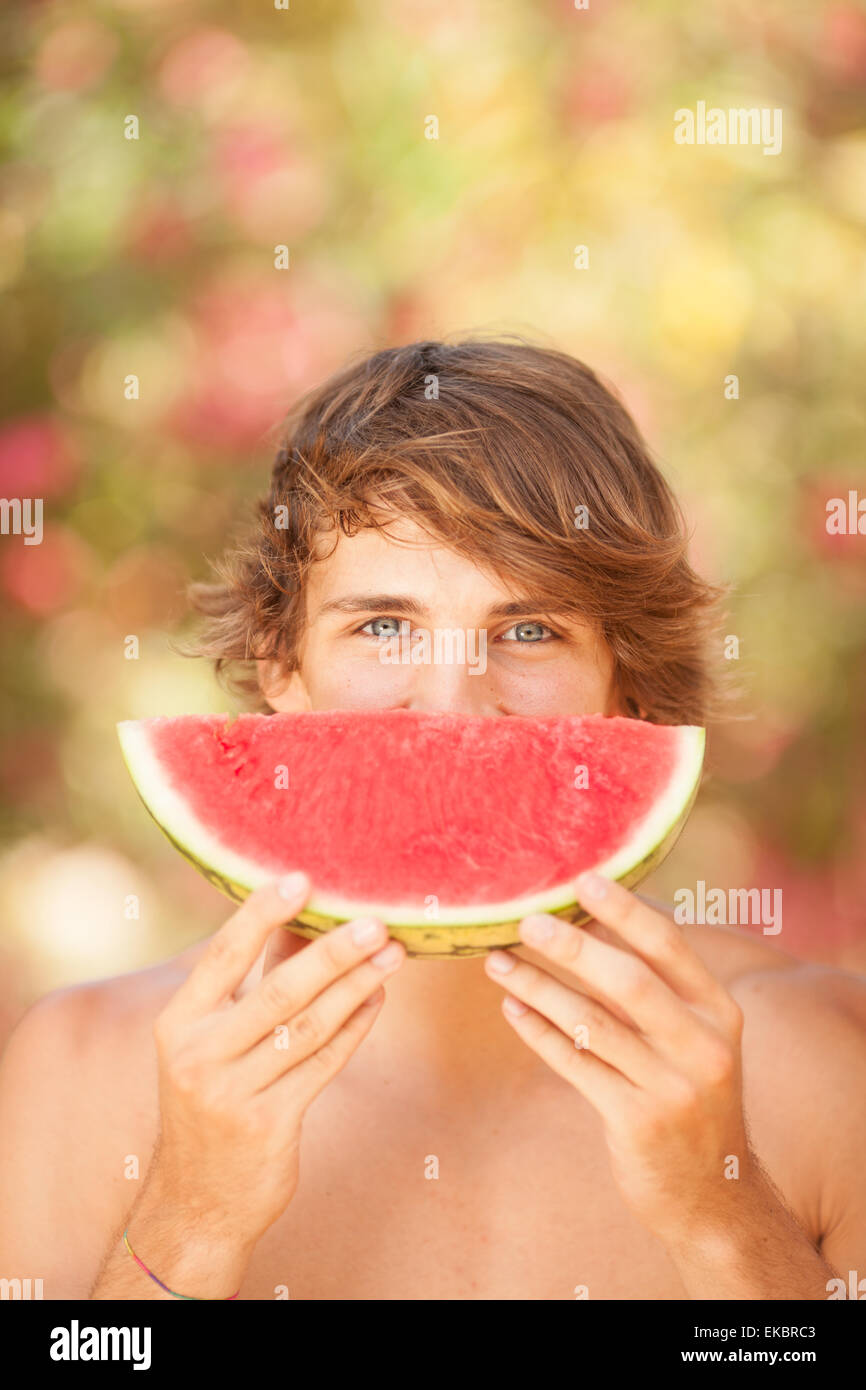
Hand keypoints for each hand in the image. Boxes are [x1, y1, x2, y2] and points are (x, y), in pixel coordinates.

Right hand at [143, 873, 404, 1254]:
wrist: (197, 1200)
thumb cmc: (212, 1098)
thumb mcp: (210, 1041)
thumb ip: (250, 982)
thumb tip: (297, 917)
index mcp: (179, 1023)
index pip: (223, 956)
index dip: (261, 914)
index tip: (301, 878)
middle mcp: (199, 1056)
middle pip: (277, 992)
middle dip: (332, 953)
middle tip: (374, 921)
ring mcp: (233, 1094)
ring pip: (308, 1027)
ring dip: (357, 986)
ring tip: (392, 954)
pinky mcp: (269, 1125)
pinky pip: (323, 1065)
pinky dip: (355, 1028)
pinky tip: (377, 1000)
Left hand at [484, 873, 748, 1244]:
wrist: (714, 1193)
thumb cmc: (690, 1095)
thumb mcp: (697, 1039)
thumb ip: (660, 988)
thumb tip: (594, 917)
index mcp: (720, 1012)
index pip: (670, 946)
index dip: (625, 910)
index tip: (583, 879)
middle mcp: (703, 1047)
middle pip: (629, 981)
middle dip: (573, 947)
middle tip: (526, 920)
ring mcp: (672, 1088)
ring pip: (593, 1024)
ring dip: (539, 988)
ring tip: (498, 962)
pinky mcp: (638, 1122)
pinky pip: (577, 1065)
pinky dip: (539, 1033)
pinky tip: (512, 1008)